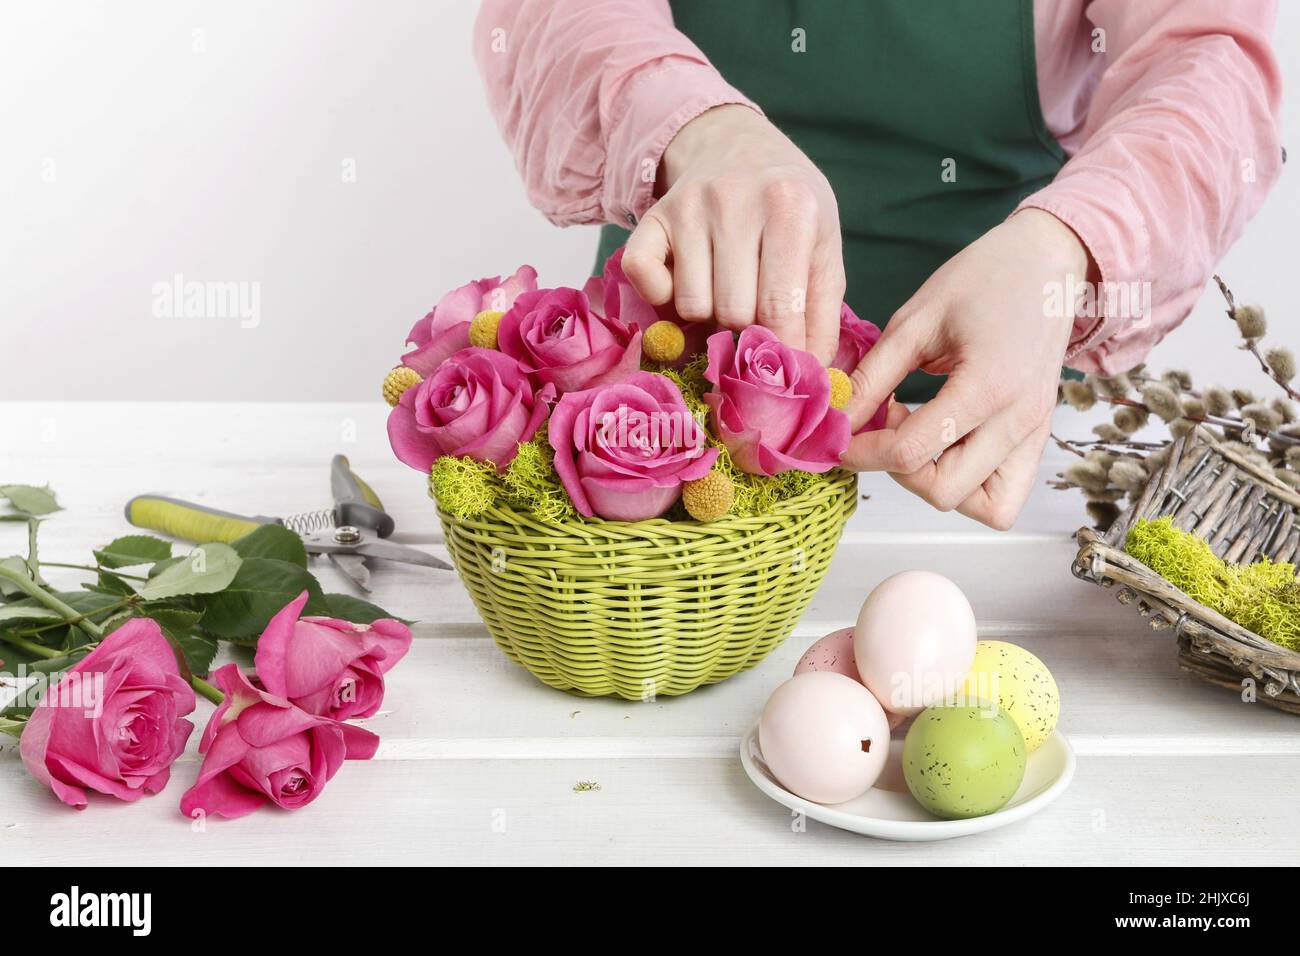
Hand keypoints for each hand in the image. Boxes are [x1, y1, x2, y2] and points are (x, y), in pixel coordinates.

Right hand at [621, 105, 843, 364]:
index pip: (781, 308)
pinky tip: (683, 281)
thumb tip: (815, 375)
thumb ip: (822, 312)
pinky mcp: (652, 216)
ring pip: (691, 306)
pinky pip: (644, 279)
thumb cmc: (788, 206)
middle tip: (755, 311)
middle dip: (746, 327)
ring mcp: (688, 206)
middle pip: (733, 312)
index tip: (786, 366)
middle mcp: (735, 200)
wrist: (738, 145)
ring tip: (724, 289)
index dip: (784, 350)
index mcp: (790, 207)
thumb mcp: (823, 245)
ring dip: (707, 313)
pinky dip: (660, 295)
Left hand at [841, 209, 1089, 529]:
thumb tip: (839, 418)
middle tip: (886, 426)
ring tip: (920, 436)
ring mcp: (1035, 434)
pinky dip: (971, 486)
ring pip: (984, 508)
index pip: (910, 453)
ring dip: (938, 483)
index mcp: (988, 386)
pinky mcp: (1039, 437)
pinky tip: (946, 444)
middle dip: (899, 470)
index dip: (862, 452)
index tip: (841, 434)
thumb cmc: (985, 278)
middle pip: (944, 491)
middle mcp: (1019, 420)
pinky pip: (1005, 494)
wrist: (1048, 262)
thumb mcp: (916, 319)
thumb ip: (874, 375)